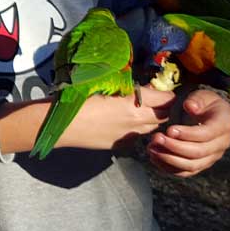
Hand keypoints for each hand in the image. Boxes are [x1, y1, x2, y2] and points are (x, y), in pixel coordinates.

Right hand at [59, 87, 175, 150]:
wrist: (63, 125)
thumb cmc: (80, 100)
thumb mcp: (105, 86)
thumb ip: (128, 88)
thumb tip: (143, 87)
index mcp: (134, 104)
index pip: (166, 99)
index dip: (166, 92)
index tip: (161, 88)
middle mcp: (136, 122)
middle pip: (164, 115)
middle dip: (163, 107)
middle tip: (155, 98)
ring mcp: (129, 136)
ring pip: (152, 127)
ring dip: (152, 118)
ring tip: (142, 110)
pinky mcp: (120, 145)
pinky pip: (137, 135)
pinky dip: (137, 128)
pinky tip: (124, 122)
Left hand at [146, 87, 229, 177]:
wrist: (215, 117)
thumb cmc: (206, 104)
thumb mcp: (204, 96)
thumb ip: (197, 100)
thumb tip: (189, 106)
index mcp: (223, 126)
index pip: (205, 134)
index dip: (187, 134)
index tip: (169, 129)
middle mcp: (220, 145)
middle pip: (197, 153)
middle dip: (174, 147)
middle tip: (155, 138)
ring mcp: (211, 157)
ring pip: (191, 165)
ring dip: (169, 159)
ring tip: (151, 148)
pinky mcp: (201, 164)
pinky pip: (185, 172)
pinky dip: (169, 167)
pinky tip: (154, 157)